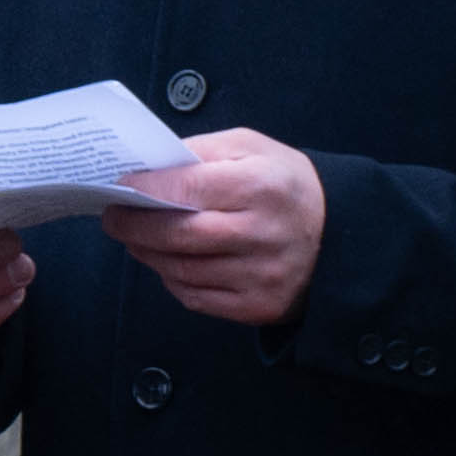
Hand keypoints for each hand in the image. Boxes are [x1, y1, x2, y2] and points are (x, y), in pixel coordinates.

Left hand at [101, 128, 325, 327]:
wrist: (341, 235)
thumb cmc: (286, 186)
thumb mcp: (254, 149)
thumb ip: (202, 151)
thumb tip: (150, 168)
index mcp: (261, 186)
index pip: (186, 188)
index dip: (144, 188)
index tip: (120, 186)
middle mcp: (262, 234)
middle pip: (176, 236)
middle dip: (133, 227)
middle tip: (114, 218)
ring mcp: (260, 276)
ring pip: (180, 270)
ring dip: (149, 254)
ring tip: (138, 239)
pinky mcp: (257, 306)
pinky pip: (196, 298)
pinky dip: (174, 279)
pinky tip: (171, 263)